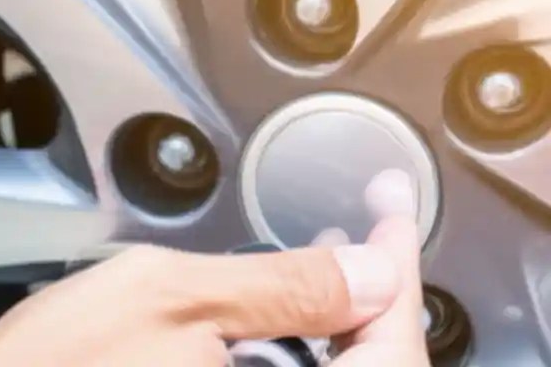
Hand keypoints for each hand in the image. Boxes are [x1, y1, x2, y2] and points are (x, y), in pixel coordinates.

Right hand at [0, 169, 428, 365]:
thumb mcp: (165, 296)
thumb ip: (280, 285)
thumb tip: (367, 266)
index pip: (388, 341)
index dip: (396, 266)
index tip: (391, 209)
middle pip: (371, 364)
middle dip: (377, 294)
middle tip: (371, 228)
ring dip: (341, 325)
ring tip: (332, 264)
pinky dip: (300, 353)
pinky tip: (282, 322)